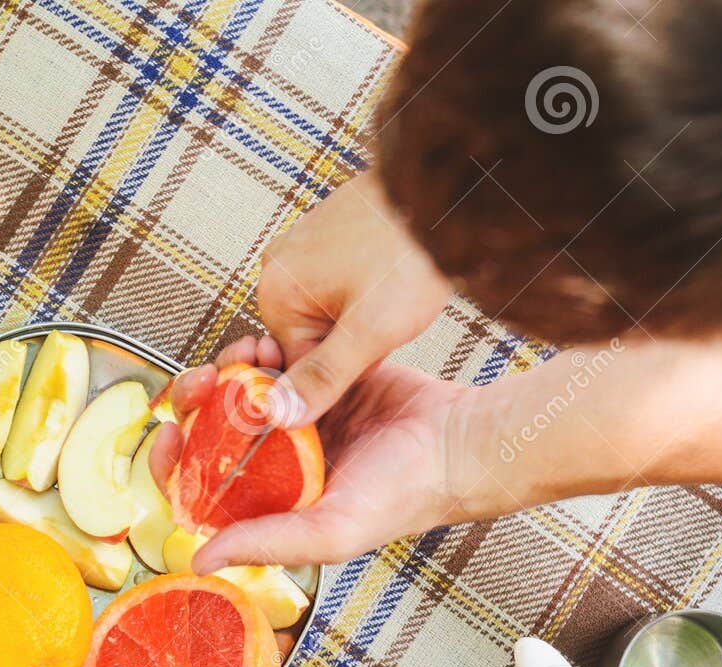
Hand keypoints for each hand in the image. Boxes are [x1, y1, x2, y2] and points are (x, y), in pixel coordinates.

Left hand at [150, 336, 475, 570]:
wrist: (456, 442)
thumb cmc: (401, 497)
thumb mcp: (329, 532)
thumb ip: (266, 542)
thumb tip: (198, 558)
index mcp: (268, 502)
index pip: (200, 487)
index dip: (173, 463)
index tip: (168, 433)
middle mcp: (274, 464)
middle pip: (208, 432)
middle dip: (195, 403)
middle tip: (202, 380)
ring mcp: (293, 421)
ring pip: (236, 393)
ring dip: (228, 371)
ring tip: (241, 357)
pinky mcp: (316, 384)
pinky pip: (273, 365)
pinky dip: (262, 354)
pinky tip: (267, 346)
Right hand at [258, 169, 452, 427]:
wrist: (446, 195)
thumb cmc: (412, 258)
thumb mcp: (371, 333)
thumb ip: (322, 379)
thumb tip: (276, 416)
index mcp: (274, 293)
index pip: (297, 364)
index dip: (343, 369)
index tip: (375, 348)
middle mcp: (276, 265)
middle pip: (310, 337)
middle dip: (351, 340)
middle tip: (388, 318)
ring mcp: (301, 244)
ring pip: (327, 311)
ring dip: (361, 316)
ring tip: (393, 293)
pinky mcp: (326, 231)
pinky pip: (337, 281)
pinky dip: (365, 289)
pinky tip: (391, 278)